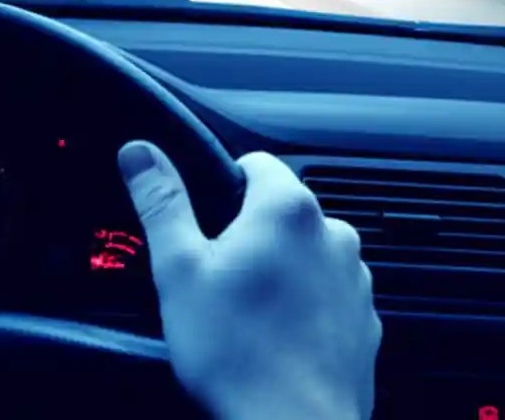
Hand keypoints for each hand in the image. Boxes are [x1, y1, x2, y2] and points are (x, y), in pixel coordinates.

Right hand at [118, 142, 379, 419]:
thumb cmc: (236, 353)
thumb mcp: (178, 269)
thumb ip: (161, 202)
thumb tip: (140, 151)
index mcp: (287, 209)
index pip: (255, 163)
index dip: (222, 188)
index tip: (203, 227)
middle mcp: (333, 236)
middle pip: (281, 212)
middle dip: (248, 236)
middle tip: (215, 280)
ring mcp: (355, 280)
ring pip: (305, 255)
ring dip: (279, 272)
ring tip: (243, 315)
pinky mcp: (364, 322)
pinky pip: (326, 297)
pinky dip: (302, 308)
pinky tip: (273, 339)